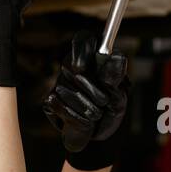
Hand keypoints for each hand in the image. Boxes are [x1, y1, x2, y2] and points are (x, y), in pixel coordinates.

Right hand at [43, 29, 129, 169]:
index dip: (80, 52)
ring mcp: (59, 82)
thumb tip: (116, 56)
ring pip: (66, 90)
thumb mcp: (120, 92)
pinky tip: (85, 122)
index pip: (83, 40)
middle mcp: (72, 65)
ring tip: (97, 114)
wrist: (103, 131)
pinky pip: (58, 106)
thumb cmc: (112, 106)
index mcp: (92, 56)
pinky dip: (76, 118)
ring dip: (86, 107)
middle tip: (104, 101)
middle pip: (71, 67)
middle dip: (90, 89)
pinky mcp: (50, 100)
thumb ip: (116, 76)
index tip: (81, 68)